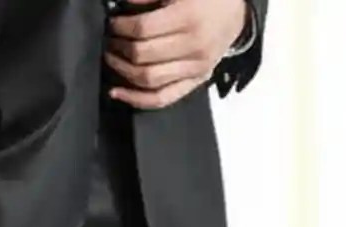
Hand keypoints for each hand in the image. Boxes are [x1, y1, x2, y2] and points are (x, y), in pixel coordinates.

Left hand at [106, 0, 247, 108]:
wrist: (235, 13)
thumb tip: (123, 4)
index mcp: (188, 17)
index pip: (142, 29)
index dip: (120, 27)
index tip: (113, 23)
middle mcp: (194, 46)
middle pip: (142, 55)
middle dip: (118, 48)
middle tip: (110, 40)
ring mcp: (196, 68)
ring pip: (148, 79)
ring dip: (122, 71)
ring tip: (112, 58)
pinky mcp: (196, 81)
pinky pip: (163, 98)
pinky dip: (137, 99)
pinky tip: (117, 93)